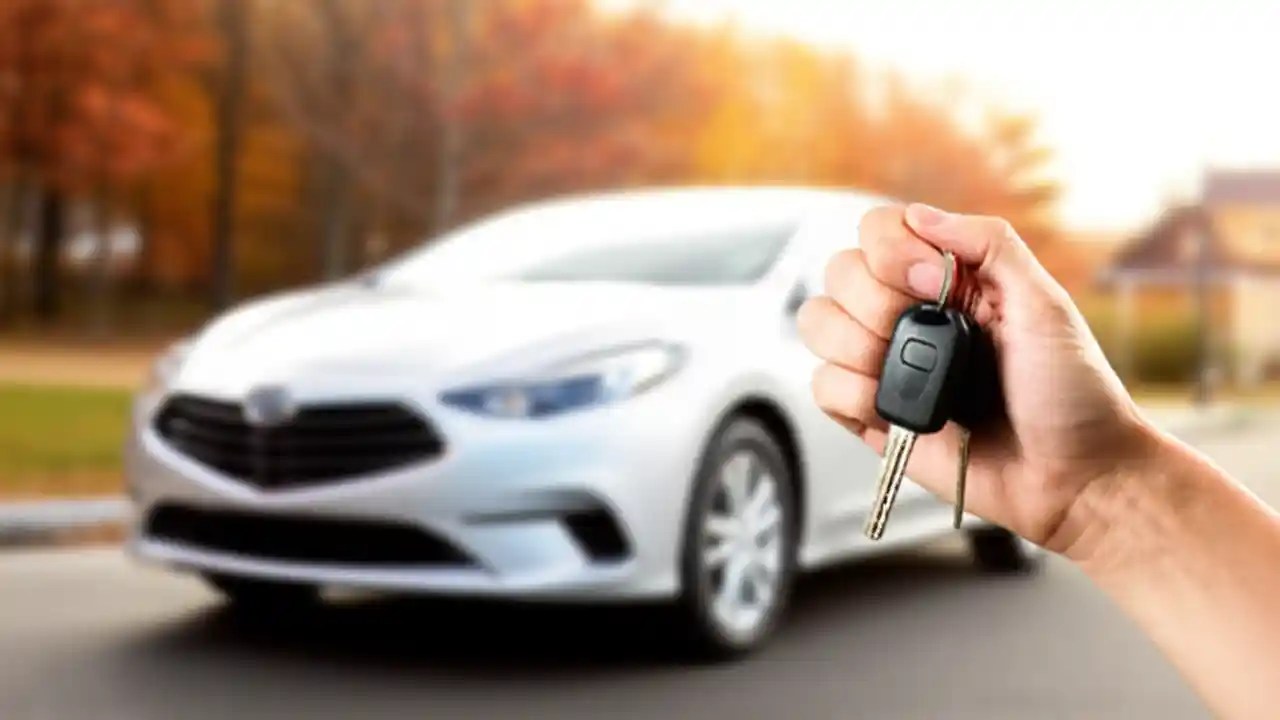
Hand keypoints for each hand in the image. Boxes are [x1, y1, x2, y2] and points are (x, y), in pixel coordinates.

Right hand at [797, 203, 1155, 556]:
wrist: (1073, 477)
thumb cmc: (1073, 394)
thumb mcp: (1045, 302)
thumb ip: (989, 243)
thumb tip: (920, 215)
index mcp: (947, 278)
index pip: (878, 230)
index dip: (891, 250)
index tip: (930, 282)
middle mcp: (909, 314)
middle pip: (839, 272)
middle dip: (874, 302)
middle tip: (926, 335)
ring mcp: (887, 364)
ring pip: (818, 323)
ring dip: (856, 346)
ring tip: (910, 376)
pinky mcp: (872, 414)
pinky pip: (822, 386)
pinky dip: (851, 393)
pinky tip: (894, 409)